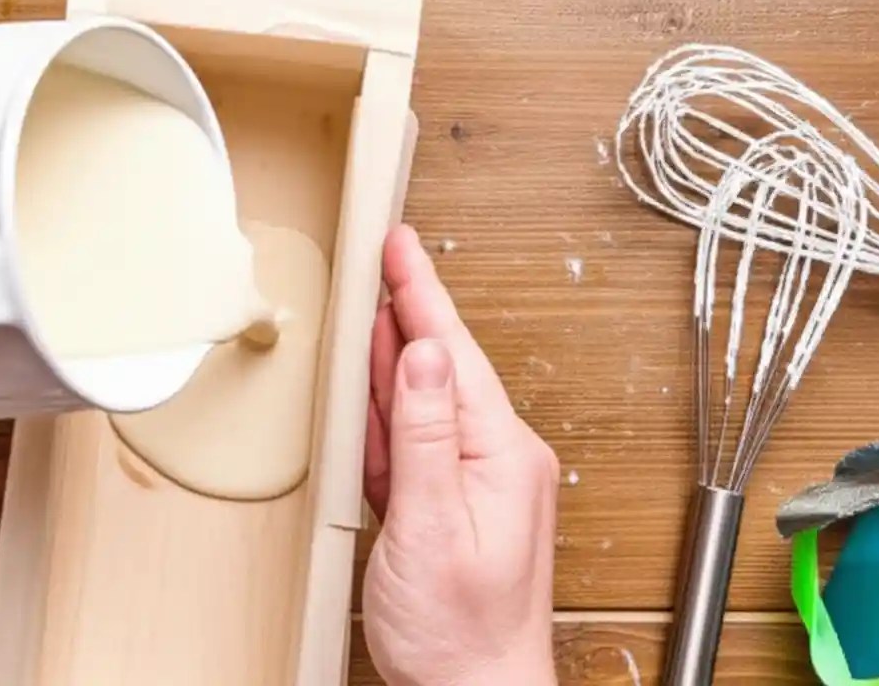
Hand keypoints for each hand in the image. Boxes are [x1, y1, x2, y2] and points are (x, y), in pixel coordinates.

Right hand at [361, 225, 559, 685]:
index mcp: (502, 454)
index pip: (454, 353)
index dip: (422, 293)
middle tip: (385, 258)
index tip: (402, 245)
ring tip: (375, 305)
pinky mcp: (448, 503)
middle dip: (410, 308)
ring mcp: (473, 480)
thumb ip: (424, 435)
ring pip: (424, 399)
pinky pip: (414, 440)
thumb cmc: (461, 632)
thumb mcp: (433, 526)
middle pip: (442, 365)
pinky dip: (389, 408)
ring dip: (395, 353)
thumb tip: (420, 355)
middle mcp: (496, 459)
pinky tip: (376, 385)